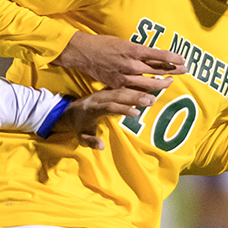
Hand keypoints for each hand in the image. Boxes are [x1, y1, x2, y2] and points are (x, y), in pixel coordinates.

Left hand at [44, 87, 160, 149]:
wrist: (72, 111)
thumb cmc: (79, 126)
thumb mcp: (81, 137)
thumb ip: (90, 141)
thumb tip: (101, 146)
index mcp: (93, 108)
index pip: (109, 107)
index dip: (122, 109)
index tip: (136, 112)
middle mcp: (100, 97)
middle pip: (119, 95)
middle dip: (136, 97)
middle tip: (151, 100)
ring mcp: (106, 91)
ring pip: (124, 88)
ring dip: (140, 89)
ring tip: (156, 89)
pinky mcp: (111, 89)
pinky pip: (126, 85)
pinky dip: (138, 84)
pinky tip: (152, 82)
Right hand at [53, 33, 185, 92]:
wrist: (85, 52)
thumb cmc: (106, 44)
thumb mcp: (126, 43)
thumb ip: (140, 51)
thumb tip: (155, 56)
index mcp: (135, 50)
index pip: (160, 55)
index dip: (173, 58)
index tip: (183, 60)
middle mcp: (132, 64)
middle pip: (158, 70)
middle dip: (173, 71)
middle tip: (183, 70)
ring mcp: (126, 76)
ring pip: (150, 83)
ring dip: (162, 83)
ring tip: (170, 82)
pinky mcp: (118, 84)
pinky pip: (136, 90)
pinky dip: (146, 90)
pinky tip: (153, 90)